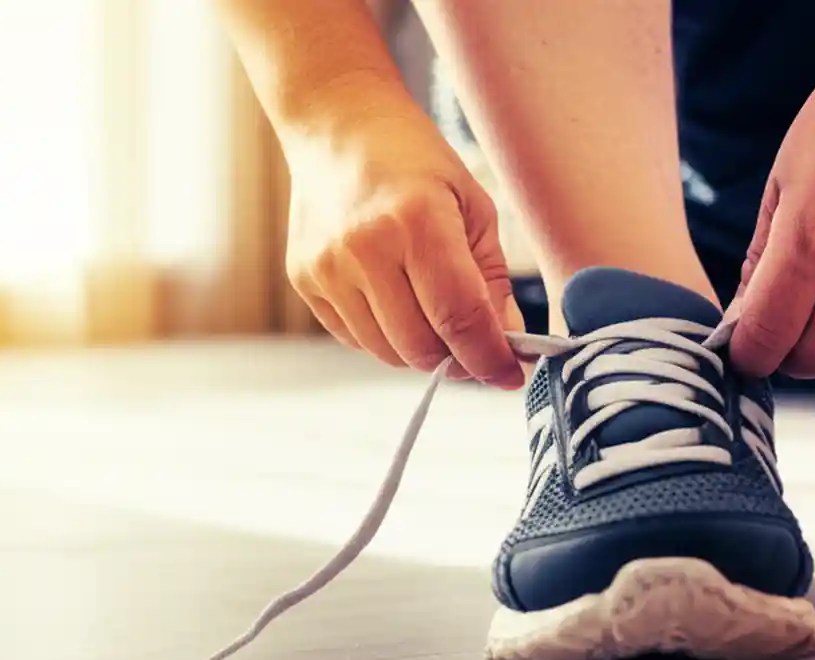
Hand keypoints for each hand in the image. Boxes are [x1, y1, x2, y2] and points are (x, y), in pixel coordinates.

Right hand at [283, 95, 523, 386]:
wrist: (337, 128)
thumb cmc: (414, 162)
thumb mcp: (472, 205)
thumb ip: (491, 279)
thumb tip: (507, 344)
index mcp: (417, 220)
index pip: (460, 317)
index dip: (491, 358)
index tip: (510, 376)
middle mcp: (365, 247)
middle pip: (422, 346)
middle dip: (459, 360)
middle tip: (478, 351)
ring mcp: (327, 267)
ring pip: (387, 351)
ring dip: (422, 351)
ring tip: (437, 320)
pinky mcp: (304, 279)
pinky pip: (355, 338)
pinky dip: (385, 336)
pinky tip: (397, 302)